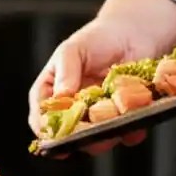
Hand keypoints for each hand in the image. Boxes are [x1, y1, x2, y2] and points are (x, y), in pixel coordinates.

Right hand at [29, 17, 167, 153]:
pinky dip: (131, 131)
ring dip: (105, 135)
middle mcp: (73, 110)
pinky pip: (126, 134)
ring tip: (114, 114)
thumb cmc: (96, 39)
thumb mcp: (72, 50)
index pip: (40, 118)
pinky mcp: (122, 120)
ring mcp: (98, 117)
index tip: (57, 134)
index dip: (46, 130)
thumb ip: (65, 72)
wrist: (132, 34)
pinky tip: (135, 118)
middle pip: (69, 135)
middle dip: (79, 136)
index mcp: (52, 93)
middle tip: (90, 127)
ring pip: (97, 140)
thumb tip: (61, 96)